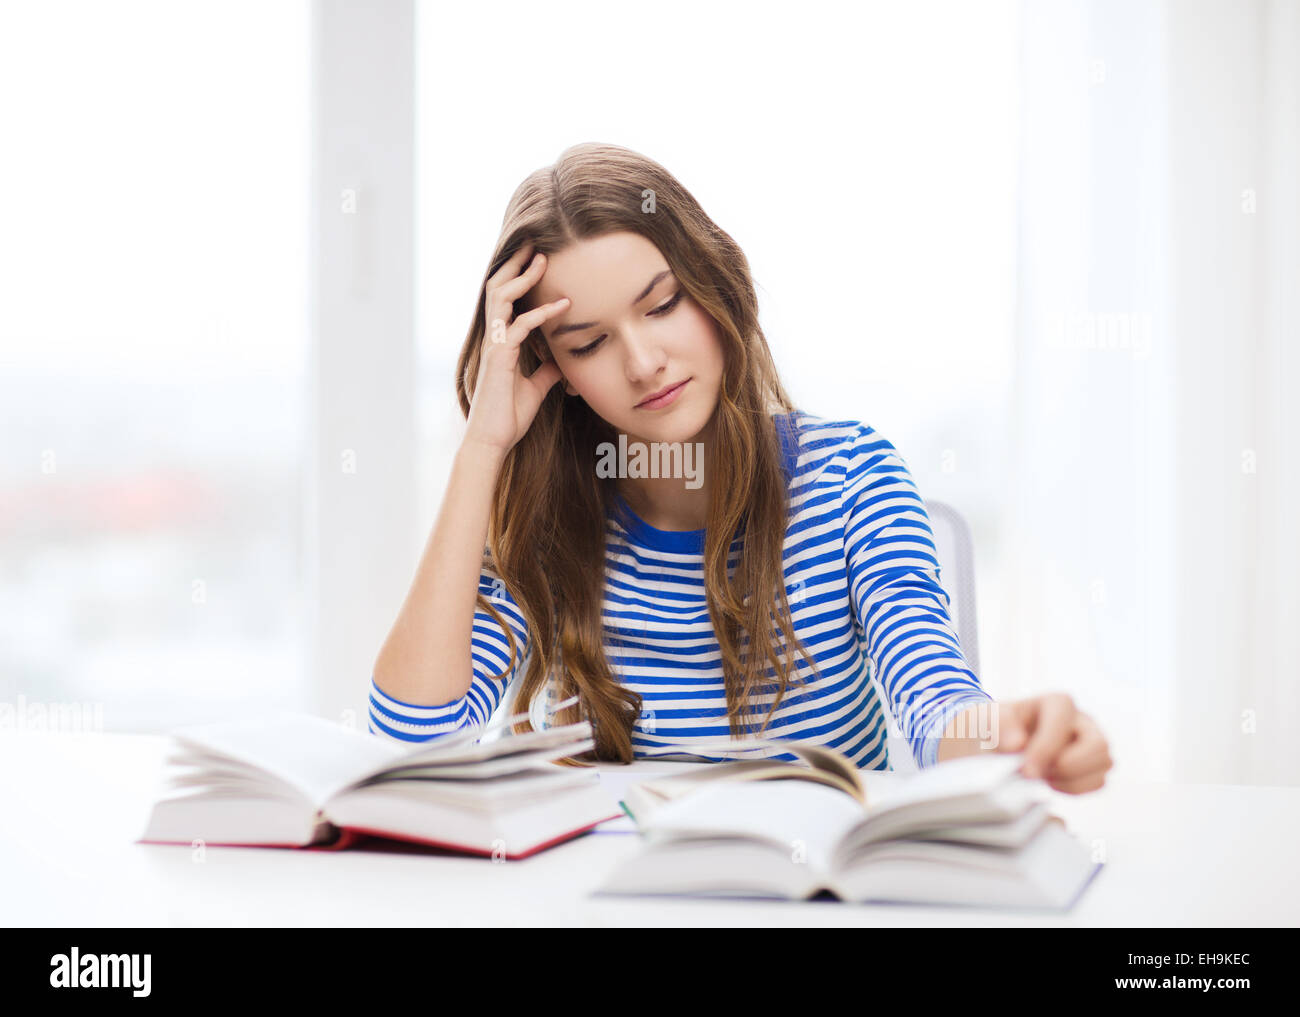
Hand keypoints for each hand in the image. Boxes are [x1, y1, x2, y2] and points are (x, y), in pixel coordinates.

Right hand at [463, 240, 571, 454]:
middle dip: (516, 264)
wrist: (493, 441)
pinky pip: (520, 326)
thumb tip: (561, 361)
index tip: (538, 261)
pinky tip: (563, 306)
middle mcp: (494, 338)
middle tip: (535, 244)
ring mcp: (495, 346)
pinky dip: (542, 314)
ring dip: (523, 276)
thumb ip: (546, 371)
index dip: (520, 278)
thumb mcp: (536, 388)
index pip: (507, 300)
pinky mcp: (500, 358)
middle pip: (499, 288)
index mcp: (500, 342)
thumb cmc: (508, 416)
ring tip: (542, 259)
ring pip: (502, 297)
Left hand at [994, 693, 1112, 793]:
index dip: (1047, 748)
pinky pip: (1097, 782)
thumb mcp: (984, 720)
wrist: (991, 744)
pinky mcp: (1091, 764)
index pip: (1064, 721)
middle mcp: (1081, 720)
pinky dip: (1074, 788)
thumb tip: (1018, 744)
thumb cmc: (991, 728)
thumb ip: (997, 726)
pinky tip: (1050, 782)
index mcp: (1057, 702)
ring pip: (1103, 765)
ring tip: (1041, 776)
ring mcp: (1090, 743)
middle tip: (1037, 775)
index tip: (1026, 770)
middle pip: (1098, 745)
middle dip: (1069, 767)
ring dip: (1070, 780)